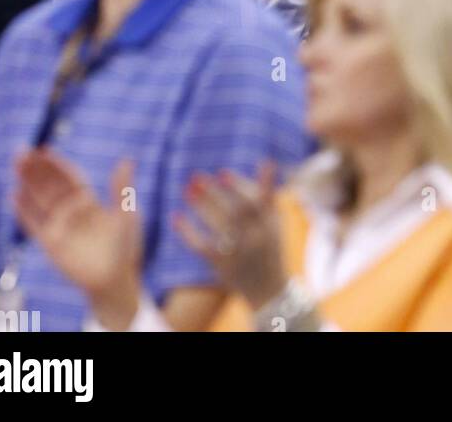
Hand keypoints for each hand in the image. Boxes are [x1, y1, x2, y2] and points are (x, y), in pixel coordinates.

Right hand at [14, 149, 141, 328]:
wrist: (115, 279)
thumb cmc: (125, 246)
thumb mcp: (126, 214)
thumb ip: (121, 188)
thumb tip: (126, 159)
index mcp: (89, 201)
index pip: (69, 178)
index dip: (56, 164)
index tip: (43, 150)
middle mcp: (71, 211)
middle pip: (51, 186)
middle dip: (37, 170)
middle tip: (22, 152)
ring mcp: (59, 227)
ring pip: (40, 200)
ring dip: (28, 184)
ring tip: (16, 166)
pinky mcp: (50, 244)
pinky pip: (34, 224)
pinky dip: (24, 211)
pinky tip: (13, 195)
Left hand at [175, 165, 286, 310]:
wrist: (269, 289)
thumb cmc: (270, 245)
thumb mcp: (275, 220)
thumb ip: (269, 194)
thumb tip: (266, 162)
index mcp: (270, 225)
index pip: (254, 203)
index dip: (239, 187)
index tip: (222, 172)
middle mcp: (255, 239)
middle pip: (233, 213)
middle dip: (214, 194)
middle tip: (195, 176)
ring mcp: (238, 254)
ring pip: (217, 227)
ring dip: (200, 206)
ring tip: (187, 189)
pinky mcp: (221, 266)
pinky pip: (201, 246)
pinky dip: (187, 231)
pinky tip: (176, 216)